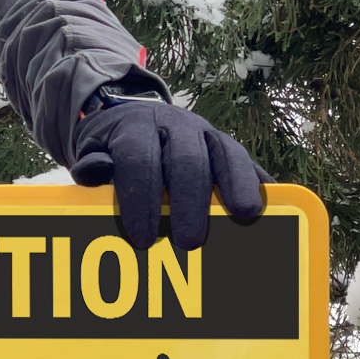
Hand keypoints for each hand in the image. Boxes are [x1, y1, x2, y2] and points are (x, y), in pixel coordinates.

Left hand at [70, 99, 267, 249]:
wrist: (131, 115)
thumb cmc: (112, 147)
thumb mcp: (93, 150)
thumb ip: (92, 165)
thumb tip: (94, 173)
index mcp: (137, 127)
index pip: (139, 160)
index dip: (141, 199)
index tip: (142, 239)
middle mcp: (175, 126)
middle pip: (187, 160)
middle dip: (189, 202)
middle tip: (188, 243)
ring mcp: (205, 133)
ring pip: (226, 153)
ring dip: (237, 184)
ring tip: (245, 215)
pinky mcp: (227, 145)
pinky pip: (247, 161)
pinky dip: (258, 182)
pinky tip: (268, 207)